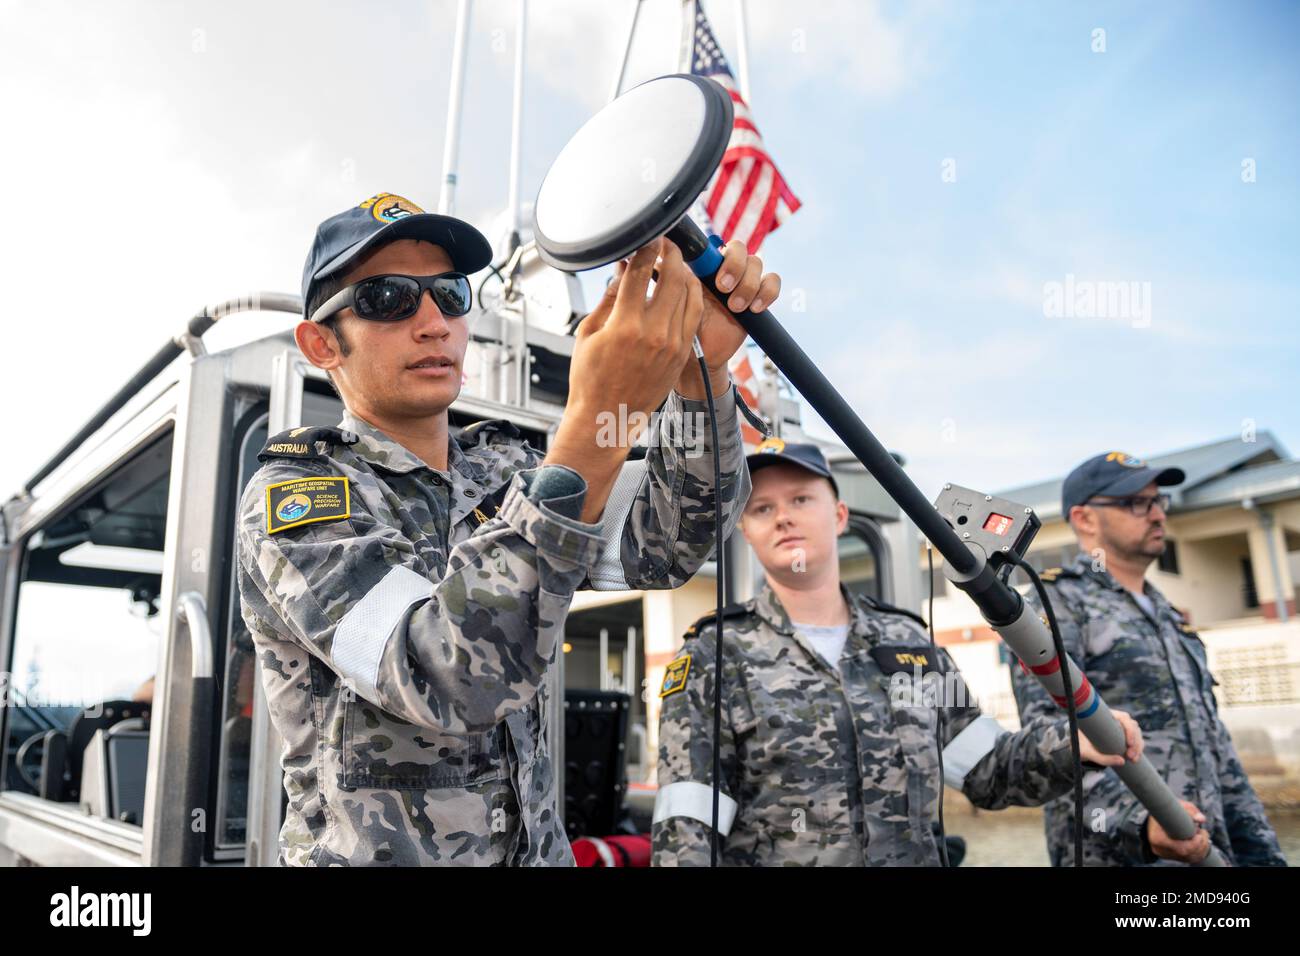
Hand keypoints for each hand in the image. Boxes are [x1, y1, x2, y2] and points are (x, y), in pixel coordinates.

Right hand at [545, 237, 704, 520]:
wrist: (607, 418)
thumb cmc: (590, 378)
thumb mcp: (588, 334)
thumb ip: (608, 299)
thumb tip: (623, 271)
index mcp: (625, 325)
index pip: (641, 271)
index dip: (646, 247)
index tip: (647, 234)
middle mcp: (653, 333)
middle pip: (673, 277)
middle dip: (671, 254)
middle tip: (665, 243)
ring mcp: (673, 344)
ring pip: (689, 294)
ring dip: (684, 273)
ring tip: (674, 263)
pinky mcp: (682, 354)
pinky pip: (694, 315)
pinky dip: (691, 296)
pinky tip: (682, 288)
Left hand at [675, 239, 781, 400]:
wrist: (698, 353)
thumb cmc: (679, 325)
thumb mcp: (668, 300)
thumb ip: (664, 278)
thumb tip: (656, 260)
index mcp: (703, 264)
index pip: (715, 243)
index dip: (718, 256)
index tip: (713, 279)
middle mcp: (724, 268)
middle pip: (740, 249)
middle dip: (735, 267)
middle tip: (724, 289)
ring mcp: (743, 281)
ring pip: (757, 263)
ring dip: (748, 284)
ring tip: (735, 307)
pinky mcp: (758, 296)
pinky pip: (772, 283)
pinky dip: (768, 292)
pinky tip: (755, 308)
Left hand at [1078, 709, 1143, 766]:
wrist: (1076, 745)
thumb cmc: (1080, 745)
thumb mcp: (1087, 753)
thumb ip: (1102, 758)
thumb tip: (1122, 761)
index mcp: (1104, 716)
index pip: (1123, 717)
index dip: (1130, 729)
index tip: (1129, 743)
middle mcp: (1113, 719)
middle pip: (1132, 726)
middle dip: (1135, 741)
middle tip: (1130, 756)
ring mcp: (1119, 727)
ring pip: (1136, 733)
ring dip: (1138, 746)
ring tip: (1133, 759)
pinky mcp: (1122, 735)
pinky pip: (1135, 739)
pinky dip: (1138, 748)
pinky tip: (1135, 758)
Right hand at [1147, 800, 1211, 863]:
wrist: (1152, 819)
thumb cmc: (1165, 812)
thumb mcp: (1176, 806)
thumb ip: (1189, 810)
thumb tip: (1201, 819)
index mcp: (1158, 838)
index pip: (1182, 848)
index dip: (1195, 843)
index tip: (1200, 832)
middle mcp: (1161, 850)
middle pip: (1188, 854)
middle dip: (1201, 844)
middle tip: (1203, 832)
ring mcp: (1166, 855)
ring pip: (1191, 858)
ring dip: (1201, 848)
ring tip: (1202, 835)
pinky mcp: (1170, 857)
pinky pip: (1189, 859)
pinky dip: (1198, 852)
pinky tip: (1199, 843)